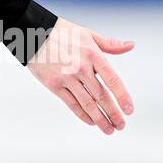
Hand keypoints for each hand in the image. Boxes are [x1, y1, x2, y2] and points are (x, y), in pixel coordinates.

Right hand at [27, 18, 134, 133]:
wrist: (31, 33)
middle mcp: (80, 67)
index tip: (129, 110)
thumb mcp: (86, 34)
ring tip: (110, 129)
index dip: (123, 97)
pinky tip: (92, 122)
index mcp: (92, 54)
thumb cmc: (61, 32)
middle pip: (101, 96)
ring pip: (88, 104)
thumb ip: (109, 43)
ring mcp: (66, 77)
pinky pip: (72, 104)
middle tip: (121, 125)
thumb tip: (130, 45)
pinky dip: (83, 115)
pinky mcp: (54, 85)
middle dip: (113, 113)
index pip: (112, 79)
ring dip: (100, 119)